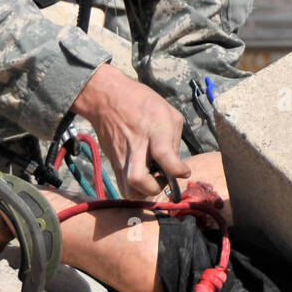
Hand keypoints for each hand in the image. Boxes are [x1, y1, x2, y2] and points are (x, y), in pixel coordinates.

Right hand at [72, 64, 190, 197]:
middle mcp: (136, 146)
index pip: (165, 157)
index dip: (178, 170)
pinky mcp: (112, 162)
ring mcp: (121, 156)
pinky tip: (142, 175)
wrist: (107, 99)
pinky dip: (134, 188)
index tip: (184, 171)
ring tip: (151, 181)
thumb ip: (175, 140)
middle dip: (154, 188)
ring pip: (128, 190)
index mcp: (154, 131)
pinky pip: (122, 185)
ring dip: (143, 192)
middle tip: (162, 179)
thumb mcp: (169, 114)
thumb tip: (175, 163)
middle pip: (139, 179)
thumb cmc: (142, 103)